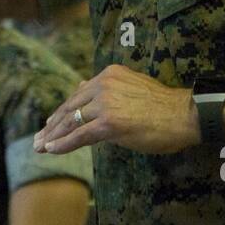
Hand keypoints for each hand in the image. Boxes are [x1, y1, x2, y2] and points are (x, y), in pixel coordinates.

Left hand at [34, 64, 198, 154]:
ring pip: (71, 121)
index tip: (51, 122)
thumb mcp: (133, 87)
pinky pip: (79, 135)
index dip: (63, 110)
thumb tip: (83, 89)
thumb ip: (109, 90)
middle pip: (70, 107)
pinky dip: (63, 144)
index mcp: (109, 75)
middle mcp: (103, 85)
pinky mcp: (109, 123)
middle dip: (53, 124)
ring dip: (53, 136)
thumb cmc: (164, 106)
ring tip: (40, 146)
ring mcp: (105, 104)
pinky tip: (52, 150)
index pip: (79, 94)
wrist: (185, 114)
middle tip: (39, 137)